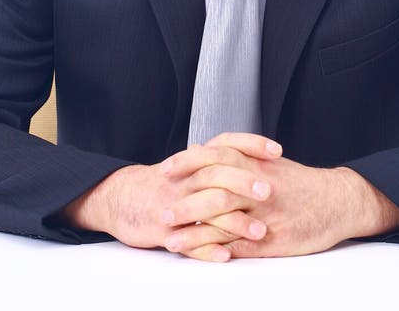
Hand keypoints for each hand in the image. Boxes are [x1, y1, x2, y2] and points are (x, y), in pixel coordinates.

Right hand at [60, 134, 282, 261]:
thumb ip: (218, 158)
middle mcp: (185, 178)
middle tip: (269, 191)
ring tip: (259, 231)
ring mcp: (174, 204)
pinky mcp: (163, 230)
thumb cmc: (165, 183)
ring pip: (206, 209)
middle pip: (217, 173)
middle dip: (244, 182)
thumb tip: (254, 152)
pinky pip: (188, 242)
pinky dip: (208, 249)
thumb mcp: (190, 164)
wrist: (122, 198)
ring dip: (235, 222)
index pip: (226, 143)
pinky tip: (227, 255)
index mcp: (195, 160)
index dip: (251, 144)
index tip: (277, 151)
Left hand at [163, 132, 398, 259]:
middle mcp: (258, 187)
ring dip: (194, 231)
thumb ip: (235, 156)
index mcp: (256, 164)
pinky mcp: (274, 239)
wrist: (338, 200)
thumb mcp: (268, 162)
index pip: (216, 156)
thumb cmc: (300, 182)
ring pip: (225, 221)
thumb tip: (199, 149)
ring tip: (170, 240)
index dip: (189, 162)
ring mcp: (265, 214)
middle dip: (185, 200)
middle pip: (215, 189)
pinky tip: (200, 257)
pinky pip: (241, 246)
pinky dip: (218, 251)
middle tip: (161, 207)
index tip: (166, 168)